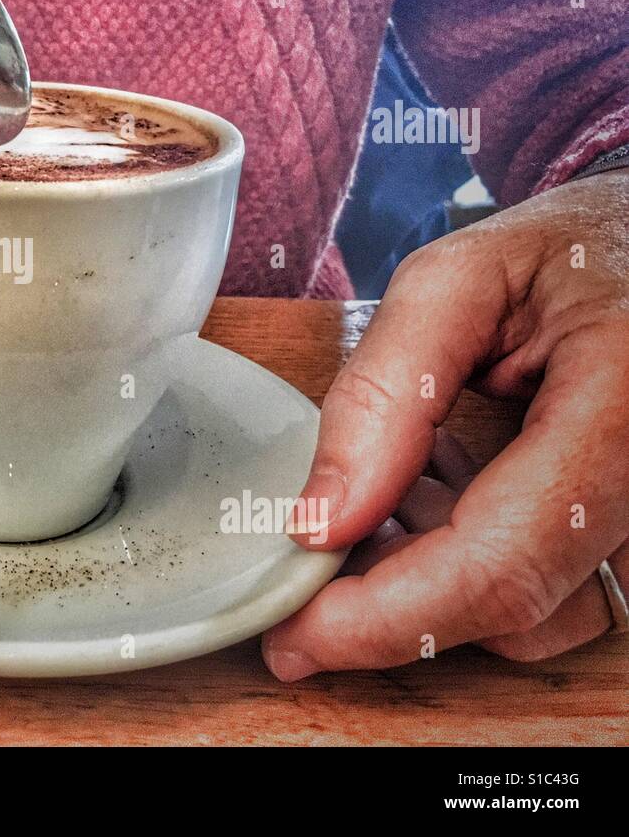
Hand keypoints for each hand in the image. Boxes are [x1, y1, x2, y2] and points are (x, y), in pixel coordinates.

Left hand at [263, 168, 628, 677]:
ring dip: (431, 573)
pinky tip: (436, 490)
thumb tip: (320, 519)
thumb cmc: (572, 253)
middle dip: (390, 600)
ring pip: (533, 616)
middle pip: (513, 609)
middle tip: (306, 558)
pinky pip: (555, 591)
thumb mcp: (462, 280)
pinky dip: (472, 558)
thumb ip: (386, 391)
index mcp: (622, 413)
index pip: (500, 566)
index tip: (292, 635)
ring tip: (389, 480)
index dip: (386, 618)